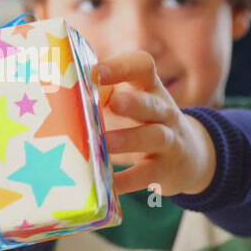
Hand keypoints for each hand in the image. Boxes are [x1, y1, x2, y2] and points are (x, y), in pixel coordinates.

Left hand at [97, 51, 216, 197]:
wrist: (189, 157)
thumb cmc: (145, 122)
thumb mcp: (134, 103)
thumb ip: (104, 94)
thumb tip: (61, 88)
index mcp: (150, 89)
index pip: (143, 67)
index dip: (121, 67)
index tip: (95, 71)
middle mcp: (163, 112)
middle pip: (151, 104)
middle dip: (133, 103)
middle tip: (112, 102)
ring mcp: (169, 141)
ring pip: (153, 137)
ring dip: (128, 140)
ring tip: (104, 144)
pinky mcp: (165, 170)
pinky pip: (147, 175)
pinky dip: (127, 180)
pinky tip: (107, 183)